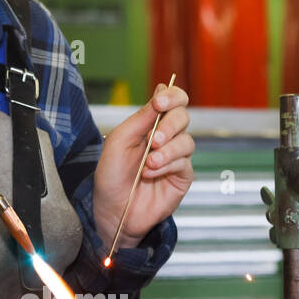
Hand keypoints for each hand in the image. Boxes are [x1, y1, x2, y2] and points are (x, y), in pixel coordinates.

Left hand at [92, 82, 193, 250]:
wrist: (111, 208)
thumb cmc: (111, 174)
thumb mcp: (119, 140)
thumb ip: (142, 117)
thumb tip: (162, 90)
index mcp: (150, 124)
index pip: (172, 101)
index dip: (172, 97)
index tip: (160, 102)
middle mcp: (166, 138)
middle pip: (183, 117)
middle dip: (170, 125)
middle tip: (154, 139)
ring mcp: (176, 157)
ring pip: (187, 141)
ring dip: (166, 151)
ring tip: (148, 164)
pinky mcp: (182, 176)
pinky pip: (184, 164)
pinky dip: (167, 166)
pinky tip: (150, 173)